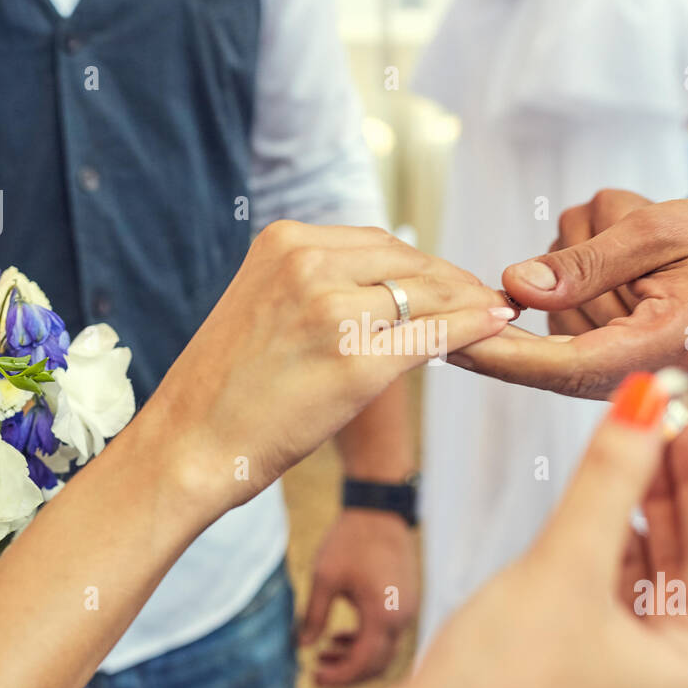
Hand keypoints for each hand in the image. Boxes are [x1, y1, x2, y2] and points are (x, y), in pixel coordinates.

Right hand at [152, 220, 513, 525]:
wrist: (190, 445)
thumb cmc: (225, 387)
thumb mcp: (262, 304)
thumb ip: (315, 283)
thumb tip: (386, 284)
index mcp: (285, 242)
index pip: (378, 242)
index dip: (422, 264)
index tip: (449, 281)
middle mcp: (309, 266)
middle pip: (408, 262)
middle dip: (453, 281)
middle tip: (483, 297)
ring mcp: (334, 313)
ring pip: (428, 296)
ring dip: (470, 304)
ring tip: (495, 314)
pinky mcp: (356, 364)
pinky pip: (434, 337)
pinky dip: (474, 329)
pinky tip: (497, 327)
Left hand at [299, 508, 418, 686]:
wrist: (379, 510)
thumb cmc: (351, 540)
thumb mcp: (324, 578)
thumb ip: (313, 616)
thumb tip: (302, 647)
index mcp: (383, 615)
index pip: (362, 663)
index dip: (338, 677)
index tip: (313, 679)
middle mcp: (402, 617)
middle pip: (376, 664)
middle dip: (346, 674)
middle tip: (315, 673)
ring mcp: (407, 610)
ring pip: (383, 651)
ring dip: (355, 658)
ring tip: (322, 654)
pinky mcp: (405, 601)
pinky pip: (387, 634)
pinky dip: (365, 642)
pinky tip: (340, 637)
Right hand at [334, 372, 687, 687]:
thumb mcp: (561, 569)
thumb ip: (607, 479)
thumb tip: (647, 400)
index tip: (685, 405)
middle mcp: (666, 682)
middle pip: (686, 558)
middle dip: (670, 480)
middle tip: (655, 409)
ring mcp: (618, 680)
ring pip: (645, 573)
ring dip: (636, 507)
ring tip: (626, 440)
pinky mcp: (572, 672)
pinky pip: (605, 593)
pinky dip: (602, 543)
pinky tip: (593, 503)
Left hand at [452, 193, 687, 398]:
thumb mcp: (666, 232)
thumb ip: (589, 262)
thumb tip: (515, 283)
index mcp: (648, 353)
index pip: (552, 362)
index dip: (493, 350)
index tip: (441, 336)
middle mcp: (627, 376)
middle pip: (547, 331)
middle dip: (563, 274)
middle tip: (627, 241)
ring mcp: (618, 374)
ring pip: (554, 317)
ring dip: (581, 272)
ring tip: (647, 255)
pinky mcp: (609, 360)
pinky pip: (566, 319)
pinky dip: (583, 284)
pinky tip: (628, 269)